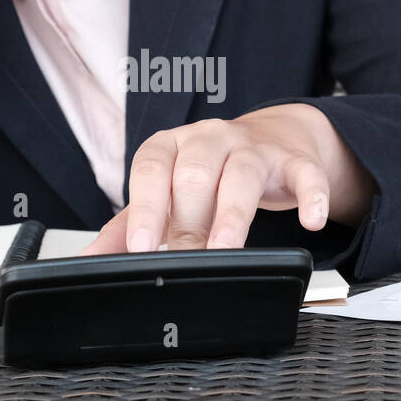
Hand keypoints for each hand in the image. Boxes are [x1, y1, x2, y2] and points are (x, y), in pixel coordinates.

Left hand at [78, 103, 374, 254]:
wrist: (272, 139)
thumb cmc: (209, 174)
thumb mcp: (166, 196)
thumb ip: (129, 225)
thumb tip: (90, 261)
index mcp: (171, 146)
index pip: (153, 170)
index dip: (147, 208)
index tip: (142, 246)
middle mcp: (210, 139)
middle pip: (196, 174)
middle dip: (191, 218)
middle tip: (189, 258)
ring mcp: (254, 148)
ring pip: (243, 174)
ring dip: (233, 214)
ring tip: (227, 248)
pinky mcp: (294, 161)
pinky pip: (304, 175)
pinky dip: (310, 197)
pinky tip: (310, 222)